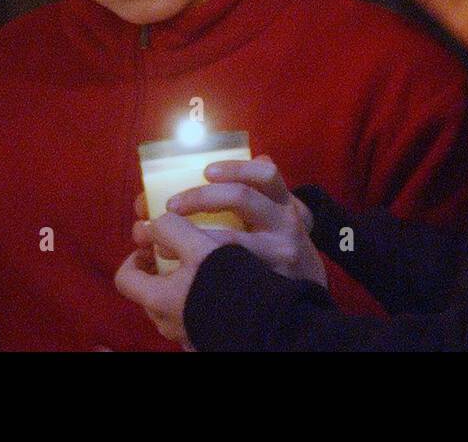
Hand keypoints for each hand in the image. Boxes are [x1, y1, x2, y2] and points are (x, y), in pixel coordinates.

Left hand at [114, 212, 219, 346]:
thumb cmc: (226, 284)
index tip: (152, 243)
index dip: (134, 256)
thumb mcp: (199, 247)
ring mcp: (183, 333)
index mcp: (157, 299)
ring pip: (168, 305)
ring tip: (201, 267)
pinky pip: (189, 317)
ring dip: (177, 286)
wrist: (261, 320)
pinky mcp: (201, 337)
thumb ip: (172, 229)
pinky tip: (215, 289)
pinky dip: (193, 301)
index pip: (124, 278)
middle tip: (178, 251)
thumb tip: (157, 222)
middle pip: (147, 292)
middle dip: (158, 270)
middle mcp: (165, 322)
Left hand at [163, 155, 326, 285]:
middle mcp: (285, 225)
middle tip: (171, 206)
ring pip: (228, 241)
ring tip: (161, 247)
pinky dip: (191, 274)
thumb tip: (243, 161)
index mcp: (286, 205)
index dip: (235, 168)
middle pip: (243, 198)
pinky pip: (222, 276)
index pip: (266, 174)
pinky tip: (174, 277)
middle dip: (200, 197)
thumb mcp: (281, 220)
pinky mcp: (263, 286)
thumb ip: (263, 194)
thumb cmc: (282, 253)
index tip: (206, 170)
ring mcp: (276, 256)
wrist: (305, 306)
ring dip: (186, 241)